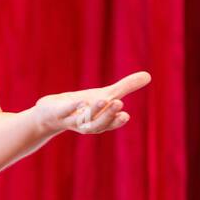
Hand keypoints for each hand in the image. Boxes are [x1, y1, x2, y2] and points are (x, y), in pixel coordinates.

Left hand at [34, 70, 151, 134]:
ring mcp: (69, 120)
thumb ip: (125, 87)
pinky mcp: (56, 113)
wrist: (51, 114)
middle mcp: (85, 124)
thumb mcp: (105, 95)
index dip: (116, 121)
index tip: (126, 115)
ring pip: (82, 121)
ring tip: (103, 99)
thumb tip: (148, 75)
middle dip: (108, 115)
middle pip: (98, 124)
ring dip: (93, 111)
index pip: (109, 124)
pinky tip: (80, 101)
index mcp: (98, 121)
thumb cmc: (82, 106)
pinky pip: (64, 112)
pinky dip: (72, 108)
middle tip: (119, 103)